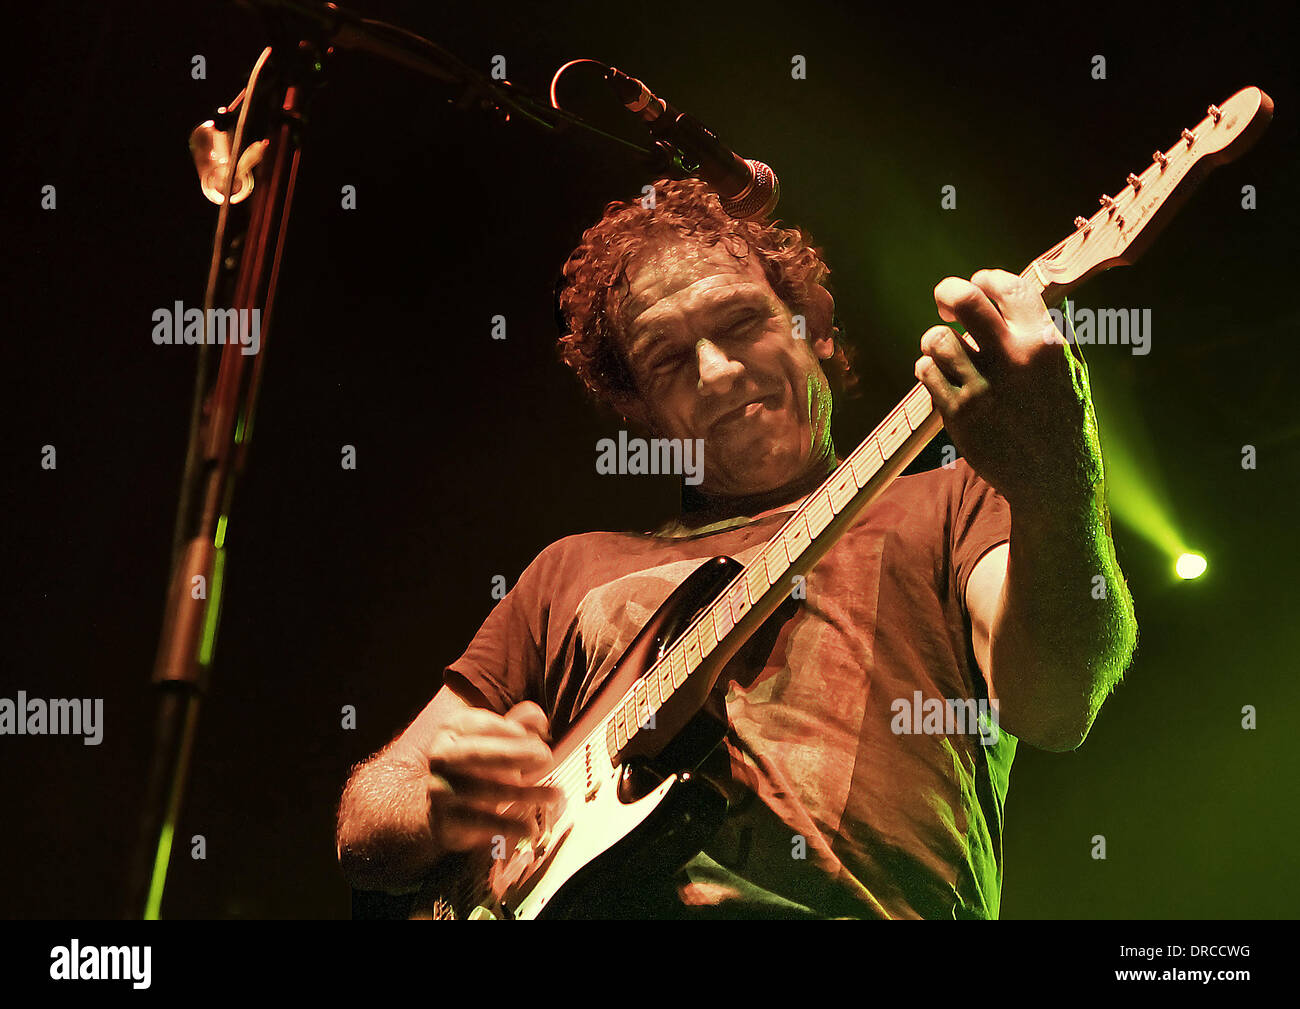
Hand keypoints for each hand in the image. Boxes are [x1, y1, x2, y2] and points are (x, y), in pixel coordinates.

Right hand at [424, 701, 560, 857]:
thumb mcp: (492, 740)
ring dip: (523, 793)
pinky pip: (480, 822)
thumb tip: (538, 717)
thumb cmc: (474, 766)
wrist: (440, 807)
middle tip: (546, 757)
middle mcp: (440, 758)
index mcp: (451, 730)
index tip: (539, 738)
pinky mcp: (446, 820)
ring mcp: (440, 790)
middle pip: (476, 754)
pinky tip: (531, 827)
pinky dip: (508, 825)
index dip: (512, 731)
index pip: (481, 725)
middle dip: (513, 754)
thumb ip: (516, 726)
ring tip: (554, 794)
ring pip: (483, 790)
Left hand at [914, 269, 1102, 510]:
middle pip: (965, 300)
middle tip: (946, 301)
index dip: (986, 278)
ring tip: (944, 350)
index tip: (978, 283)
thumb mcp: (1070, 371)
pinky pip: (926, 372)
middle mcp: (1012, 360)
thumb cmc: (1065, 422)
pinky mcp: (958, 413)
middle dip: (948, 291)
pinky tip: (940, 375)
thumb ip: (1044, 334)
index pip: (1007, 287)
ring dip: (936, 340)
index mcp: (1044, 344)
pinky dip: (928, 369)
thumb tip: (1018, 297)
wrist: (1054, 480)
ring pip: (937, 339)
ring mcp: (982, 387)